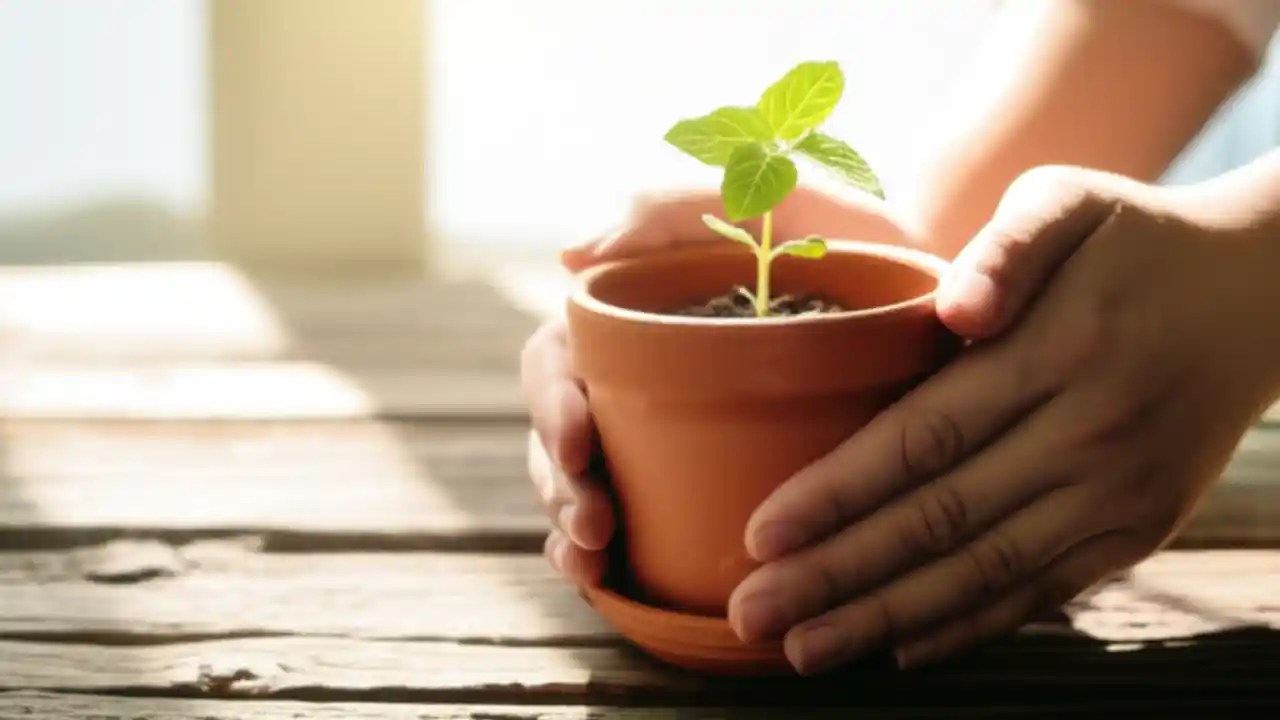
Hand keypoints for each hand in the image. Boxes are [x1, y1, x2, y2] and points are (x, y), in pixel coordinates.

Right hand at [522, 186, 919, 583]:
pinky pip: (642, 523)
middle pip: (561, 438)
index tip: (581, 446)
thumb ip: (671, 207)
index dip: (552, 406)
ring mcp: (663, 431)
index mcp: (630, 317)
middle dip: (561, 486)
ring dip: (572, 530)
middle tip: (595, 526)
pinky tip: (613, 581)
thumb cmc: (840, 228)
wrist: (927, 280)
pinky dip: (616, 558)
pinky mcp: (700, 476)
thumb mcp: (764, 194)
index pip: (556, 362)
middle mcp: (634, 378)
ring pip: (588, 487)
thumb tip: (569, 254)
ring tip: (593, 563)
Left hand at [727, 165, 1279, 673]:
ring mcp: (1119, 495)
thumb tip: (958, 308)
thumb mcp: (1071, 202)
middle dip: (836, 575)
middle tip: (752, 612)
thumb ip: (1009, 247)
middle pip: (939, 520)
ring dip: (886, 618)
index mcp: (1058, 351)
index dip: (837, 493)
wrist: (1261, 294)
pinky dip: (971, 625)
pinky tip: (902, 650)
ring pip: (984, 572)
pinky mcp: (1139, 530)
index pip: (923, 437)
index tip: (762, 534)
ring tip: (805, 651)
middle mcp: (1088, 435)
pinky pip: (1044, 592)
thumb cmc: (1132, 240)